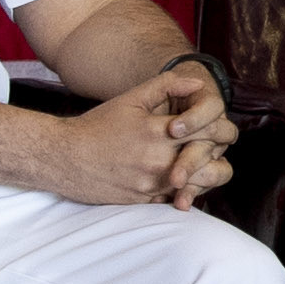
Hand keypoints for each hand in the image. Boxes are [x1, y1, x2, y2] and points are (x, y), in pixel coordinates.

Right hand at [52, 61, 232, 209]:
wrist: (63, 158)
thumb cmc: (97, 126)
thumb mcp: (130, 99)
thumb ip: (165, 86)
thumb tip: (197, 83)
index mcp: (158, 132)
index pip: (208, 129)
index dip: (221, 127)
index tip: (221, 127)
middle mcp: (158, 160)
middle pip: (207, 158)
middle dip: (217, 151)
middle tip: (219, 145)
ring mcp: (151, 184)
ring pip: (196, 183)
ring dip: (204, 173)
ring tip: (204, 162)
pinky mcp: (143, 201)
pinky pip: (175, 198)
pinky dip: (183, 189)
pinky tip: (183, 178)